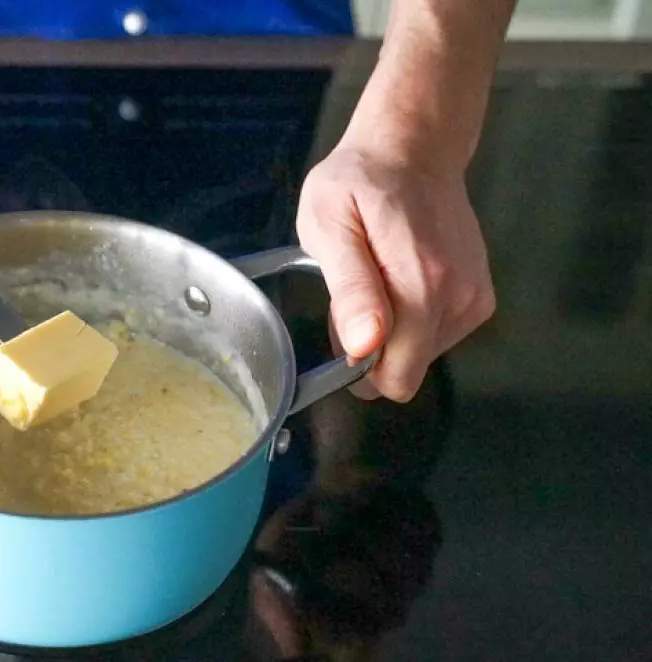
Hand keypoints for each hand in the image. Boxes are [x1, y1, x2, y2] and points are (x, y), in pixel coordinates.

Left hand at [296, 146, 494, 401]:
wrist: (413, 149)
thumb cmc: (358, 182)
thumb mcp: (329, 225)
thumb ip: (350, 288)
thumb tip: (366, 345)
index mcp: (422, 285)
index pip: (397, 379)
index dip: (360, 364)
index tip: (343, 324)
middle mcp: (460, 299)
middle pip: (407, 369)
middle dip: (374, 344)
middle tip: (356, 289)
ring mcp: (475, 299)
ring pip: (421, 354)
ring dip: (392, 328)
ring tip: (377, 274)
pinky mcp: (480, 297)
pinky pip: (436, 336)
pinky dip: (413, 317)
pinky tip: (400, 275)